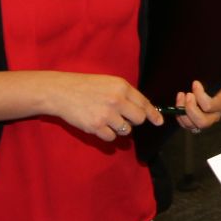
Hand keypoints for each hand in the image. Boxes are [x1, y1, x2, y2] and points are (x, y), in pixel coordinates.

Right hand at [45, 72, 162, 140]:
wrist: (61, 92)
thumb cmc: (85, 86)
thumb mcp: (108, 83)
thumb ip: (126, 94)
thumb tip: (144, 109)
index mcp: (121, 86)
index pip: (144, 103)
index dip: (153, 114)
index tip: (159, 121)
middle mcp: (117, 100)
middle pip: (139, 119)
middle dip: (134, 121)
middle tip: (124, 118)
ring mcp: (107, 114)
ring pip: (126, 130)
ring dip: (119, 127)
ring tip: (107, 119)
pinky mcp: (96, 126)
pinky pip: (111, 137)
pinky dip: (107, 134)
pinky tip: (98, 124)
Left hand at [175, 80, 220, 132]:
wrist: (213, 84)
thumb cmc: (213, 79)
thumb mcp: (215, 77)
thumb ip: (209, 77)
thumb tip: (197, 81)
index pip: (210, 106)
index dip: (200, 95)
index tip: (195, 83)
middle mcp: (215, 116)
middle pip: (202, 121)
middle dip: (191, 108)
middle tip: (187, 94)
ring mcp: (205, 121)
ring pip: (192, 125)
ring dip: (182, 112)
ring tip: (180, 96)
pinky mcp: (196, 123)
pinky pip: (186, 125)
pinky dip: (179, 116)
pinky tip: (178, 105)